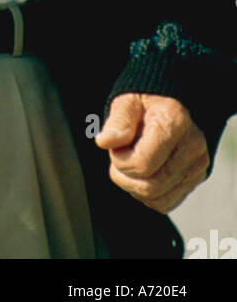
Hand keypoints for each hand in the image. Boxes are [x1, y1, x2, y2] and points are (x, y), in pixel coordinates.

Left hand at [95, 93, 208, 212]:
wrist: (169, 102)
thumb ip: (118, 121)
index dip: (120, 160)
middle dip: (124, 176)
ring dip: (133, 186)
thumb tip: (105, 142)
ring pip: (157, 199)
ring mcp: (197, 165)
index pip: (143, 164)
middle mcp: (192, 147)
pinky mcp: (195, 177)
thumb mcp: (127, 99)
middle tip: (119, 155)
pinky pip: (166, 202)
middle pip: (150, 186)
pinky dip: (147, 195)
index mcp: (175, 123)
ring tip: (129, 162)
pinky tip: (141, 173)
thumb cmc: (145, 100)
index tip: (115, 144)